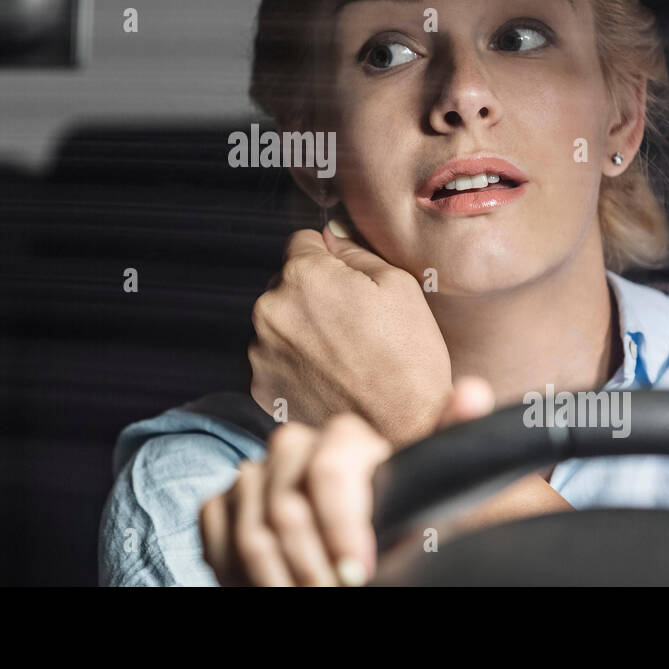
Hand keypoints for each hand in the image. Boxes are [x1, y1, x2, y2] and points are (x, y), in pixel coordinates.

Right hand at [200, 377, 566, 585]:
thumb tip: (475, 392)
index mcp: (346, 440)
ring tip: (304, 600)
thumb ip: (449, 442)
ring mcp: (255, 476)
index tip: (358, 573)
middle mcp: (294, 447)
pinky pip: (214, 531)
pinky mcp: (224, 504)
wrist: (365, 556)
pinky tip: (269, 588)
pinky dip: (236, 570)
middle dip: (309, 564)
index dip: (340, 525)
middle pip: (284, 506)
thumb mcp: (434, 491)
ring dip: (274, 578)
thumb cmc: (404, 526)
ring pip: (249, 527)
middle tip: (332, 598)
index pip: (329, 471)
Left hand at [248, 221, 452, 447]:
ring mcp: (261, 351)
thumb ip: (355, 252)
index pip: (302, 242)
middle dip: (313, 294)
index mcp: (303, 277)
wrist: (403, 430)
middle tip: (353, 323)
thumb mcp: (398, 285)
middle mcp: (271, 310)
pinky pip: (274, 358)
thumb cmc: (407, 361)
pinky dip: (294, 363)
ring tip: (342, 354)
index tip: (348, 281)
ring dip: (301, 329)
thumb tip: (332, 238)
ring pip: (279, 322)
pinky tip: (327, 375)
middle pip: (286, 283)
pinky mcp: (261, 386)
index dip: (330, 258)